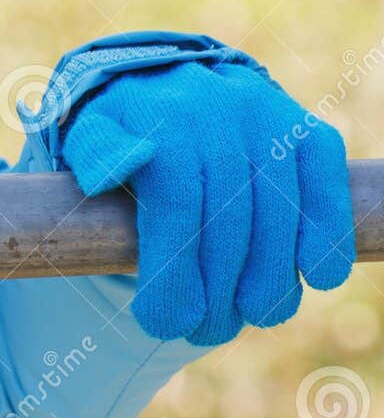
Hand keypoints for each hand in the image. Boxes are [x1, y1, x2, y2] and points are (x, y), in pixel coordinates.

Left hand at [58, 58, 353, 344]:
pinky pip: (326, 188)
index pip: (176, 203)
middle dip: (220, 287)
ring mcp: (270, 116)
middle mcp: (219, 108)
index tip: (165, 323)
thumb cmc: (125, 131)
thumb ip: (93, 156)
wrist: (170, 86)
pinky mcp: (309, 130)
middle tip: (207, 331)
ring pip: (280, 210)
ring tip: (254, 316)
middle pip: (230, 214)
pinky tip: (315, 277)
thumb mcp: (90, 137)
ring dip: (273, 276)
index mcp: (160, 114)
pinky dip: (326, 237)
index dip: (173, 271)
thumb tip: (104, 176)